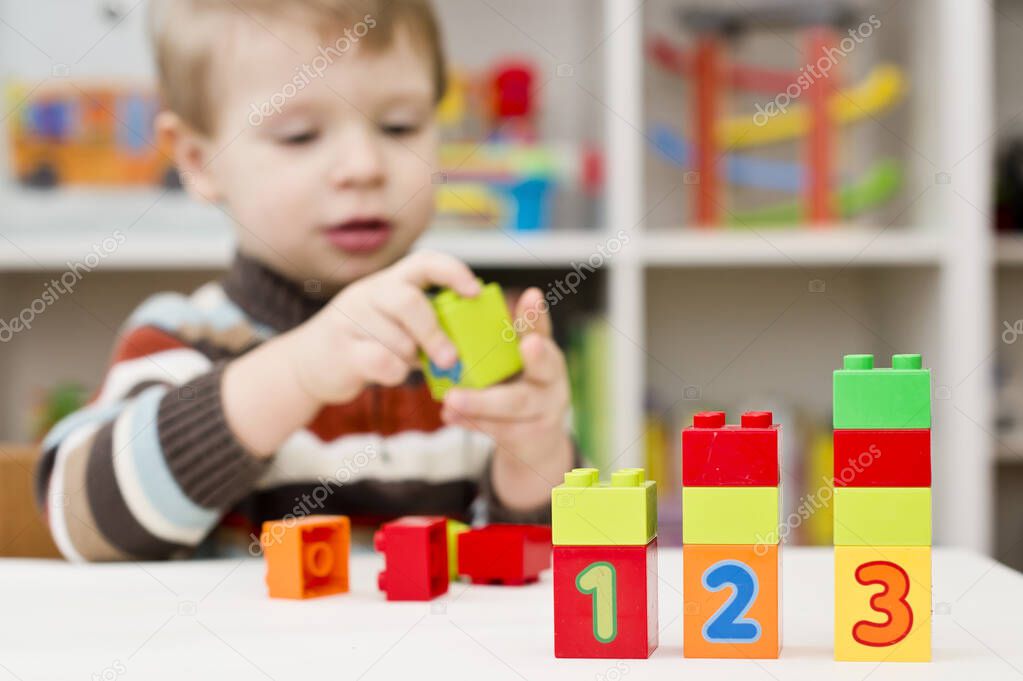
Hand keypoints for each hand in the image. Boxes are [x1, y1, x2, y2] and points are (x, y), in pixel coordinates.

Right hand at [290, 250, 479, 403]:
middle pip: (409, 302)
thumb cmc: (365, 343)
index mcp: (389, 282)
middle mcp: (369, 293)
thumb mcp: (394, 323)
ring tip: (403, 362)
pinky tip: (390, 373)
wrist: (308, 363)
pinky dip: (394, 373)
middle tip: (450, 359)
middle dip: (434, 333)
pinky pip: (381, 361)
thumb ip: (425, 324)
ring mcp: (350, 319)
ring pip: (398, 340)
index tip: (475, 291)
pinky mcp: (340, 349)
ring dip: (410, 359)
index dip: (453, 272)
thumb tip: (467, 342)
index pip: (425, 262)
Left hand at [440, 287, 573, 505]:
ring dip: (482, 401)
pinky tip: (450, 416)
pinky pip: (501, 430)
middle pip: (546, 367)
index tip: (531, 296)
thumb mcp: (514, 367)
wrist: (536, 445)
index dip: (537, 315)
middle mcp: (552, 380)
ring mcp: (546, 411)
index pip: (542, 330)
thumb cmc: (518, 393)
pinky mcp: (532, 438)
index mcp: (546, 355)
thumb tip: (455, 318)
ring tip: (452, 398)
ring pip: (516, 404)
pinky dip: (472, 423)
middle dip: (537, 355)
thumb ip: (498, 347)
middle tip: (528, 344)